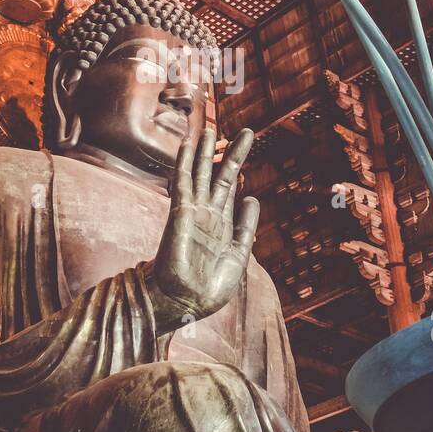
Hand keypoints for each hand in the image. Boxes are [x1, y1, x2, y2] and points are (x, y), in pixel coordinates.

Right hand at [146, 128, 259, 331]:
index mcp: (220, 224)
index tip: (245, 145)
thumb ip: (245, 228)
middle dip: (227, 154)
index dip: (236, 166)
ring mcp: (192, 212)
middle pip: (217, 176)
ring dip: (204, 151)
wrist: (188, 303)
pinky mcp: (180, 213)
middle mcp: (205, 214)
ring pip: (199, 174)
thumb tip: (252, 198)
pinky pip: (182, 182)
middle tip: (245, 131)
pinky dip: (185, 162)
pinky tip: (189, 145)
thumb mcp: (238, 256)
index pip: (228, 188)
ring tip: (210, 128)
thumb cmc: (210, 287)